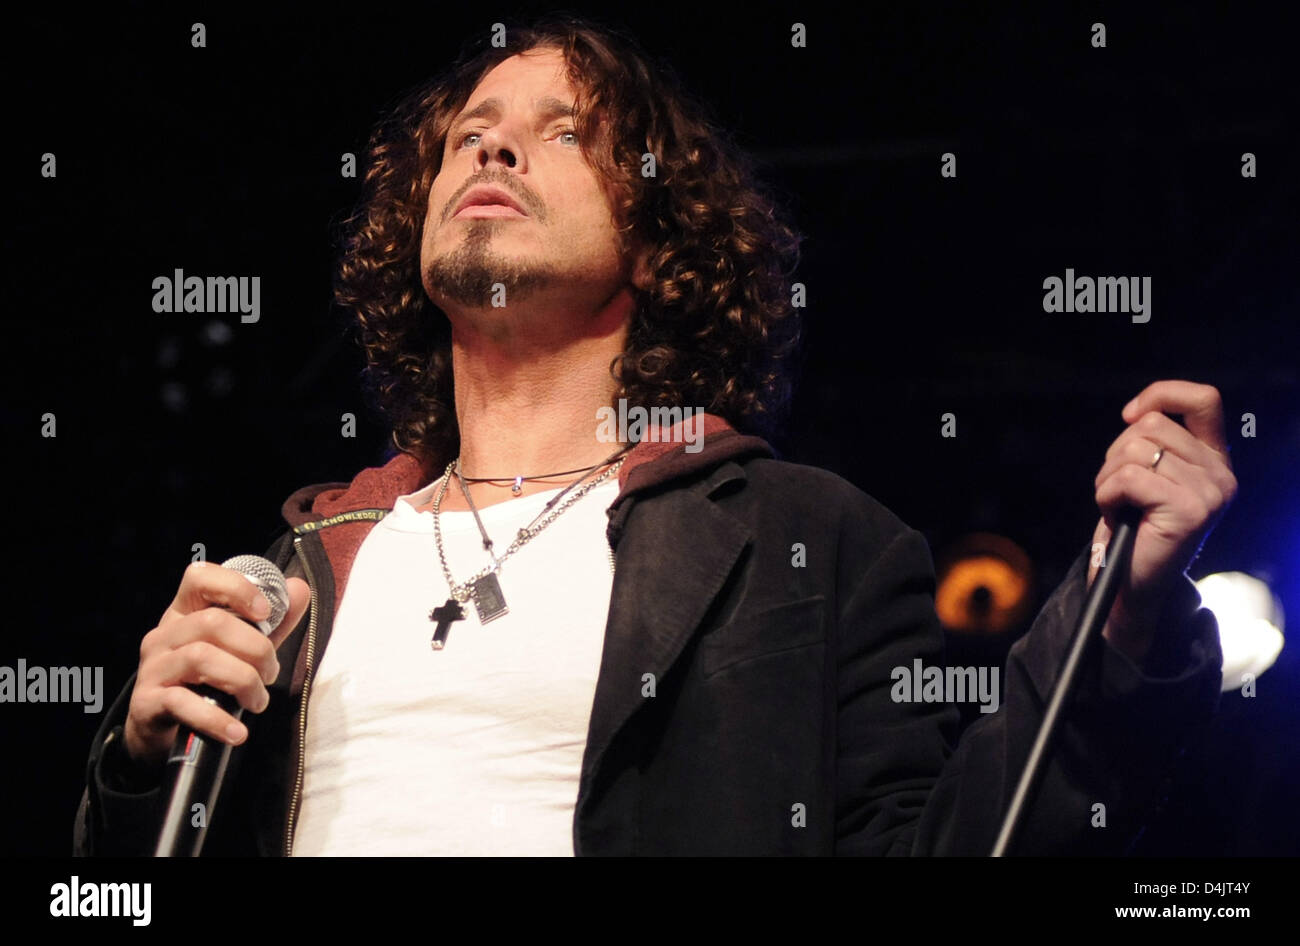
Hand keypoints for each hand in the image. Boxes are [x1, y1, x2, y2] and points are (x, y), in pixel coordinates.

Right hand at [123, 561, 311, 767]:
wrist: (166, 735)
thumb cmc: (207, 683)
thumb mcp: (242, 650)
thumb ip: (271, 623)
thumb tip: (299, 588)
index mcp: (185, 613)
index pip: (199, 577)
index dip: (235, 587)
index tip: (265, 612)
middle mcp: (164, 635)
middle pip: (212, 623)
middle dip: (256, 649)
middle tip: (271, 673)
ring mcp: (152, 668)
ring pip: (201, 658)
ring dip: (243, 681)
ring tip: (258, 701)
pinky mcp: (147, 703)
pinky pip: (183, 704)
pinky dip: (217, 719)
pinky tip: (237, 733)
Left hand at [1088, 381, 1236, 663]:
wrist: (1132, 586)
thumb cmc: (1135, 530)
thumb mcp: (1149, 476)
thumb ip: (1155, 442)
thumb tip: (1137, 411)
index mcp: (1215, 459)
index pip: (1204, 399)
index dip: (1161, 394)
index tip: (1129, 415)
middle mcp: (1221, 474)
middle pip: (1151, 425)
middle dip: (1116, 453)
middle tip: (1119, 490)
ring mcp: (1210, 492)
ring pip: (1134, 450)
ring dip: (1108, 478)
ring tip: (1118, 506)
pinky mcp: (1189, 509)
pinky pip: (1127, 477)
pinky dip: (1107, 494)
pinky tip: (1116, 516)